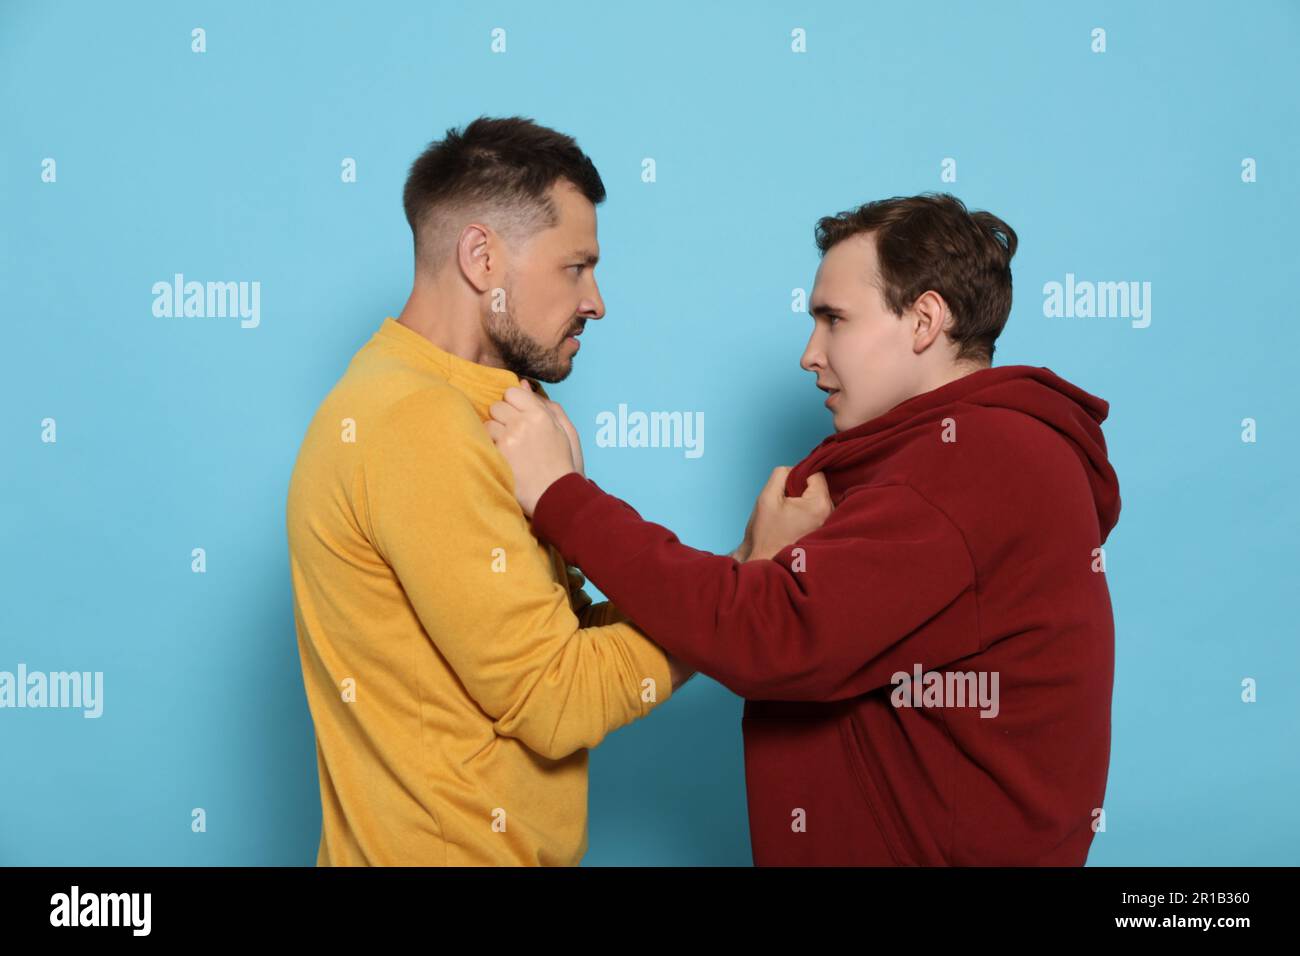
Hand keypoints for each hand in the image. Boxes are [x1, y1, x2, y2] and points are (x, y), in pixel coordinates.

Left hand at [485, 381, 577, 514]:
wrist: (556, 495)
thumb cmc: (563, 463)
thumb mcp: (565, 430)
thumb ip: (546, 405)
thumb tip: (523, 385)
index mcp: (541, 414)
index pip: (512, 392)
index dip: (512, 404)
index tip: (518, 418)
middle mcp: (524, 422)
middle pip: (497, 406)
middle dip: (502, 419)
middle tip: (513, 435)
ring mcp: (509, 439)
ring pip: (488, 423)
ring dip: (494, 434)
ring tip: (508, 448)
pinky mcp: (498, 455)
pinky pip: (484, 441)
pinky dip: (491, 448)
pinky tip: (503, 458)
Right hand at [738, 467, 832, 560]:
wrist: (767, 563)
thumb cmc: (766, 535)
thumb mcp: (767, 497)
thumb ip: (781, 474)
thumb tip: (792, 470)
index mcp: (819, 504)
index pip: (815, 473)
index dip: (797, 475)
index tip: (784, 489)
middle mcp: (830, 513)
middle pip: (818, 485)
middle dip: (800, 488)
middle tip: (784, 504)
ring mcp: (828, 524)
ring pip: (817, 497)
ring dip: (802, 500)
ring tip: (787, 516)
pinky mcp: (824, 531)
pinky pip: (817, 510)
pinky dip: (805, 510)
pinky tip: (792, 522)